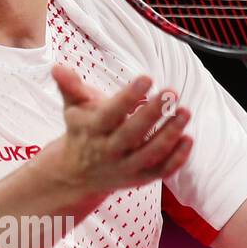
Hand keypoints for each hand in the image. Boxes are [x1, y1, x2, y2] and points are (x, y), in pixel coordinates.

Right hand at [42, 65, 192, 196]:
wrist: (77, 174)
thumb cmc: (82, 131)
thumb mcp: (72, 108)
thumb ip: (70, 86)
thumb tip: (58, 68)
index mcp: (92, 130)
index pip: (111, 113)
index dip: (128, 97)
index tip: (147, 78)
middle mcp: (108, 151)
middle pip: (133, 134)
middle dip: (154, 113)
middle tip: (172, 93)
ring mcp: (125, 167)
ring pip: (150, 154)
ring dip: (170, 134)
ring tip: (185, 112)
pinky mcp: (139, 178)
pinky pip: (161, 171)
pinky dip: (177, 158)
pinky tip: (188, 138)